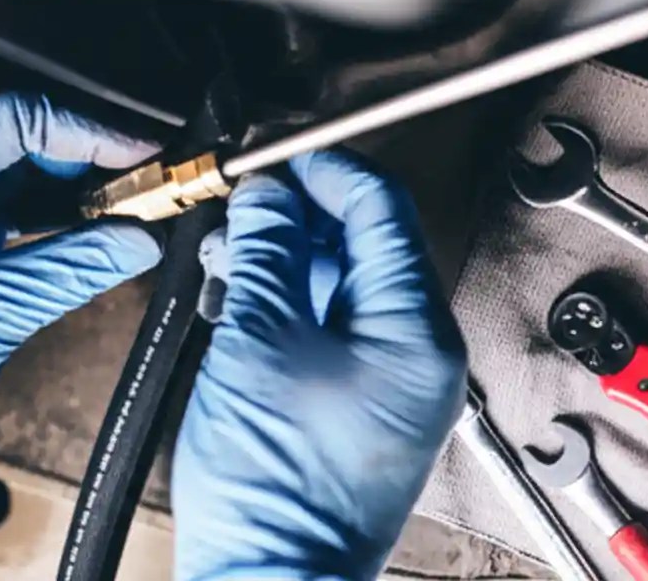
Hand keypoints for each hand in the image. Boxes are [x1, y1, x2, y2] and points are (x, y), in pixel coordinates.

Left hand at [0, 93, 162, 566]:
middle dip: (82, 153)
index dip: (81, 127)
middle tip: (143, 178)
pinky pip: (3, 211)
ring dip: (71, 186)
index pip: (3, 119)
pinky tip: (92, 230)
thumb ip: (73, 267)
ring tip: (128, 205)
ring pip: (11, 174)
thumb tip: (143, 238)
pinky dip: (51, 217)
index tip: (139, 150)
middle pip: (9, 138)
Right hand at [174, 150, 468, 579]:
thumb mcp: (257, 343)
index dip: (324, 171)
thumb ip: (265, 254)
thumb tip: (268, 195)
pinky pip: (332, 333)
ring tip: (227, 266)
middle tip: (240, 214)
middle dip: (295, 222)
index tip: (275, 159)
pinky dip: (286, 310)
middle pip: (364, 247)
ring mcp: (394, 383)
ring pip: (342, 288)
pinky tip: (239, 309)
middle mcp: (420, 354)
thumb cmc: (275, 488)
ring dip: (283, 266)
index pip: (382, 210)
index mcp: (416, 332)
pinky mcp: (361, 407)